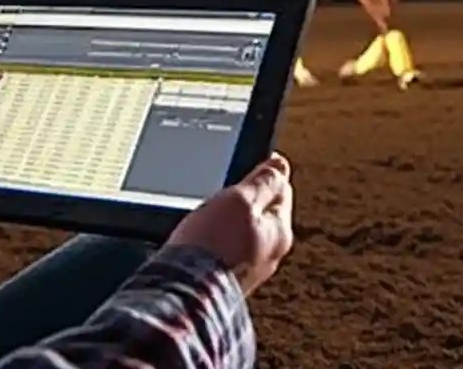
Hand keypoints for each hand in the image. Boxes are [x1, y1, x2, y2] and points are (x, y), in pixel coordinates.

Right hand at [165, 153, 293, 295]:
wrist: (182, 296)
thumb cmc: (212, 247)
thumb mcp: (240, 200)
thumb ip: (263, 181)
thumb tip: (280, 165)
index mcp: (279, 233)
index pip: (280, 190)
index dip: (260, 174)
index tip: (239, 165)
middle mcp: (267, 254)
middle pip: (258, 211)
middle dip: (240, 200)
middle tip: (218, 198)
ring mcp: (245, 269)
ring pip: (237, 231)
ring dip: (222, 221)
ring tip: (203, 222)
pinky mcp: (222, 280)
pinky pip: (220, 250)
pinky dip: (210, 242)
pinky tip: (195, 243)